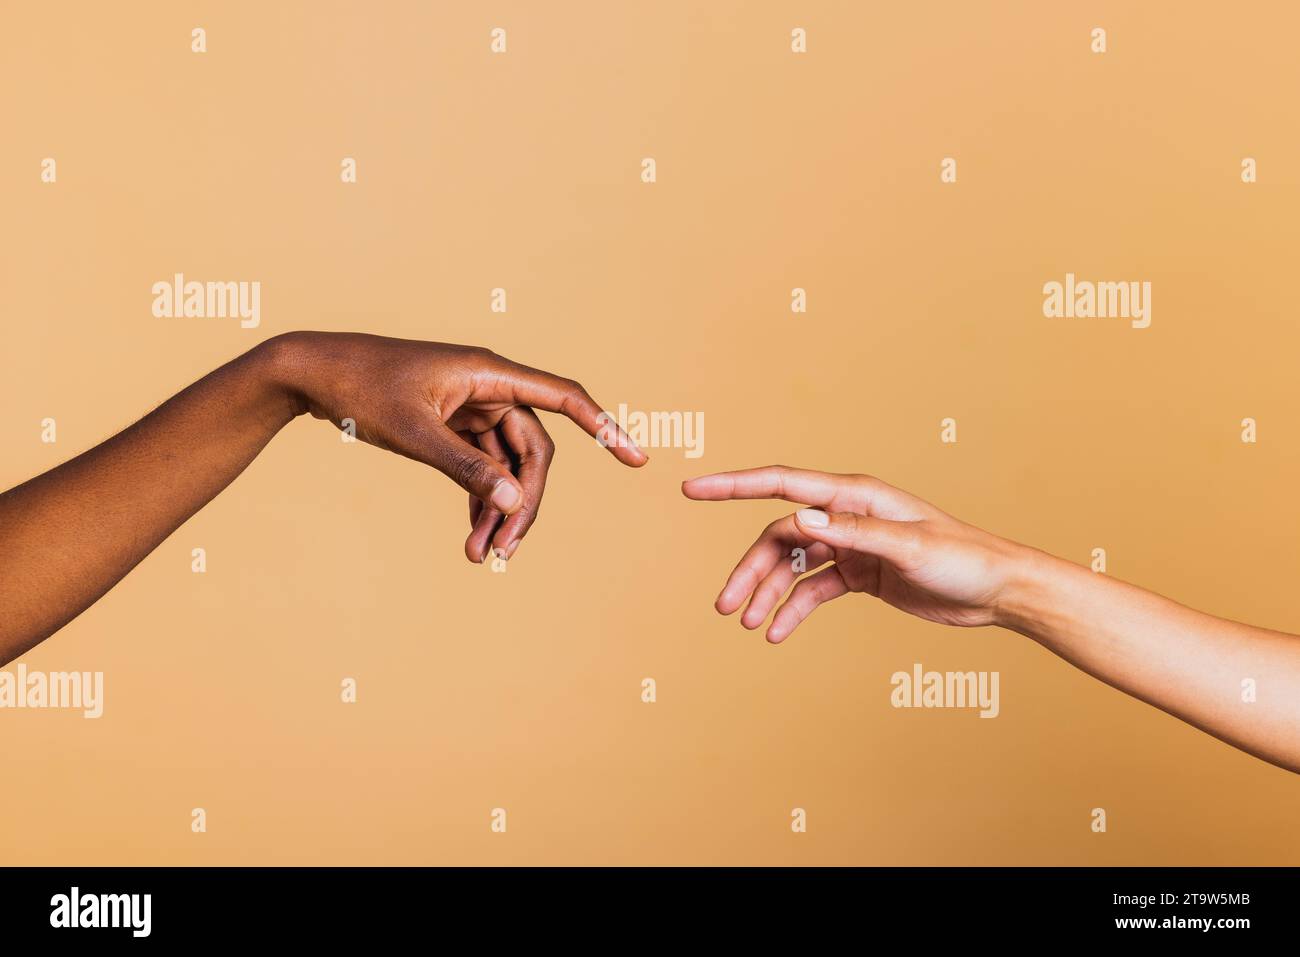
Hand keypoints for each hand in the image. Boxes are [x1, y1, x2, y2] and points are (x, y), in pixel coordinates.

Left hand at [270, 331, 645, 561]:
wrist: (311, 372)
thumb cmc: (361, 389)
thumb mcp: (413, 433)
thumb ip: (466, 468)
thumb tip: (514, 502)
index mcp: (488, 374)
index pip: (563, 399)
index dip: (604, 427)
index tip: (636, 457)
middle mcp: (488, 387)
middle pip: (532, 450)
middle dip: (524, 503)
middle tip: (504, 552)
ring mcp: (470, 407)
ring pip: (505, 465)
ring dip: (498, 509)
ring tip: (480, 556)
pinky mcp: (451, 423)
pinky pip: (481, 465)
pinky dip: (479, 498)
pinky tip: (472, 534)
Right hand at [682, 466, 1031, 642]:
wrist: (997, 592)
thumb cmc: (962, 558)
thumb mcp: (909, 545)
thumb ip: (853, 532)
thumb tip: (797, 518)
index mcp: (853, 496)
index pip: (780, 485)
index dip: (732, 486)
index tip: (691, 491)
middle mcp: (845, 515)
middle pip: (779, 537)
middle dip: (750, 570)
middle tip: (725, 606)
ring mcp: (851, 545)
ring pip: (792, 566)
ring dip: (767, 593)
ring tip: (747, 624)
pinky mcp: (860, 574)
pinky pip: (814, 590)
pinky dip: (793, 609)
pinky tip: (777, 633)